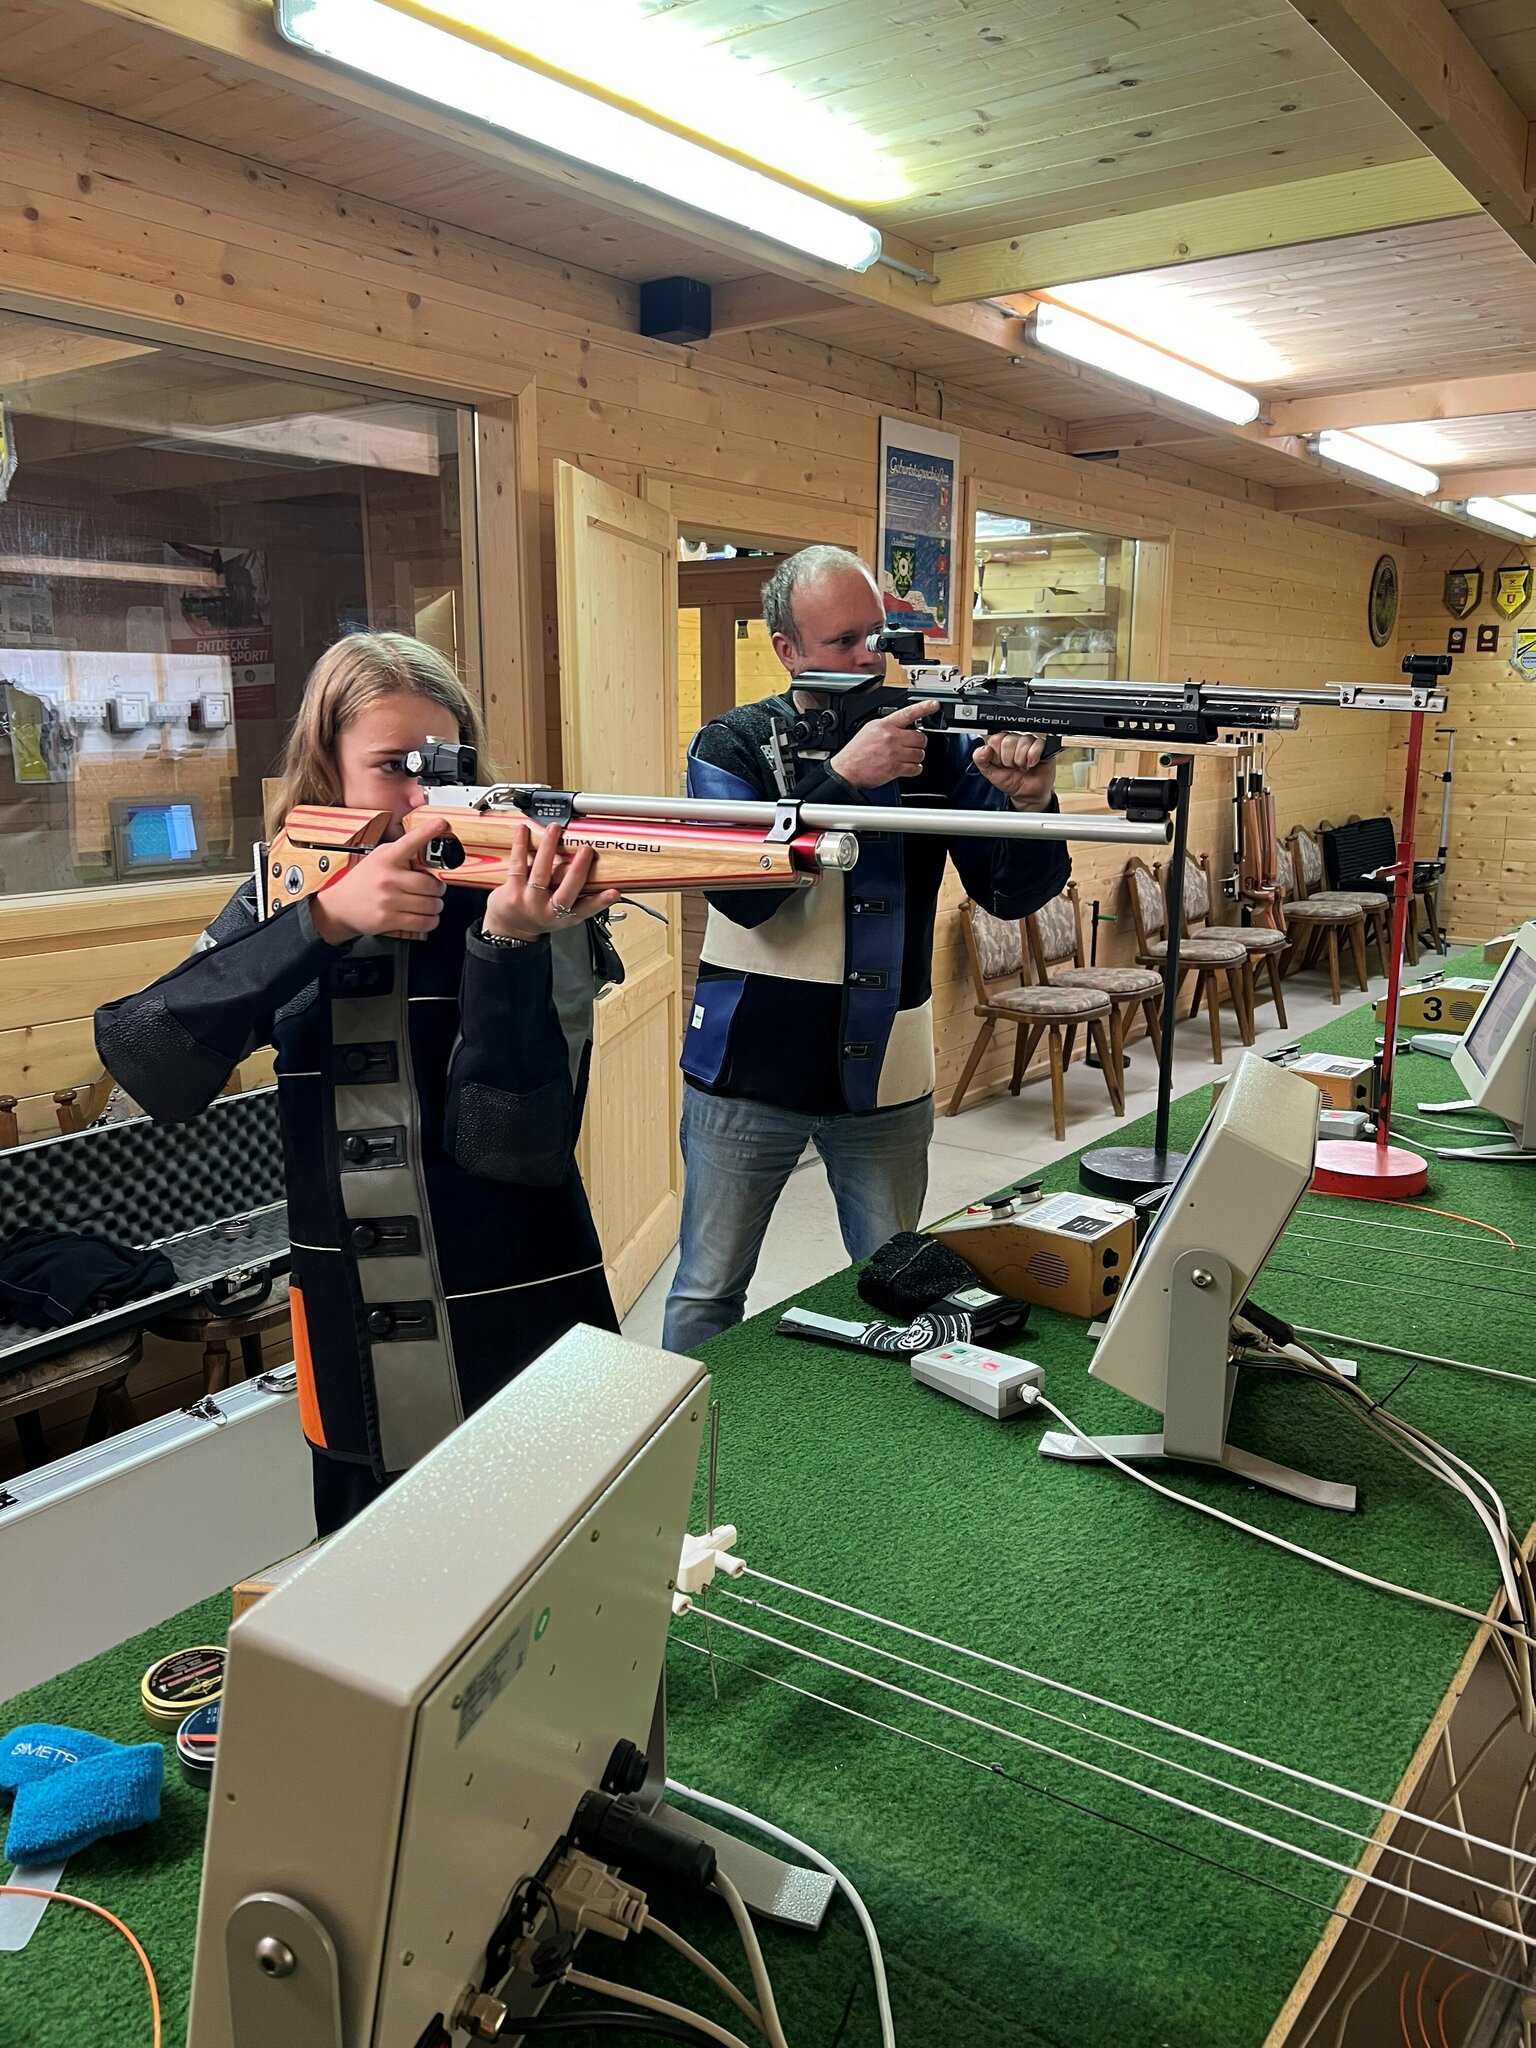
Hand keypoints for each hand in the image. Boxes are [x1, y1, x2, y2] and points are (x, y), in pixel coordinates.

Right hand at [310, 815, 447, 942]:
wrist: (338, 907)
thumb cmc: (363, 881)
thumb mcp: (378, 859)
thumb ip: (401, 854)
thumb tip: (430, 852)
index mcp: (386, 859)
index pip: (410, 842)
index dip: (427, 832)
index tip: (441, 824)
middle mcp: (387, 878)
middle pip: (432, 884)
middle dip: (439, 888)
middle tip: (434, 889)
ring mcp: (388, 900)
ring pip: (431, 904)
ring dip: (436, 905)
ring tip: (428, 903)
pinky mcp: (388, 920)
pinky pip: (424, 922)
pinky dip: (431, 920)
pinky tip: (425, 916)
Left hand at [481, 823, 621, 940]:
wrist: (509, 927)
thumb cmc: (538, 916)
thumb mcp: (562, 914)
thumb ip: (577, 897)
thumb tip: (593, 871)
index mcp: (565, 916)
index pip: (586, 909)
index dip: (601, 901)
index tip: (614, 892)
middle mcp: (548, 911)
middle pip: (566, 891)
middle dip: (577, 870)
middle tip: (586, 851)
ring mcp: (529, 901)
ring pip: (541, 872)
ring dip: (549, 848)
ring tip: (555, 830)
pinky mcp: (512, 891)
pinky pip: (518, 864)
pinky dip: (521, 845)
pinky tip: (523, 831)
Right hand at [829, 699, 939, 788]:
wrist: (847, 769)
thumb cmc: (856, 751)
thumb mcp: (870, 730)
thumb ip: (888, 726)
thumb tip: (903, 725)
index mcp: (885, 725)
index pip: (908, 713)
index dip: (923, 708)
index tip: (934, 705)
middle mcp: (891, 738)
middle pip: (920, 738)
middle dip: (918, 743)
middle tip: (911, 745)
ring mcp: (894, 753)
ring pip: (920, 753)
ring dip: (916, 756)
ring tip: (906, 757)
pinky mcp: (895, 768)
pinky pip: (916, 768)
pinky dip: (914, 769)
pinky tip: (907, 767)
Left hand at [972, 732, 1056, 810]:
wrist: (1027, 794)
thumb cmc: (1011, 781)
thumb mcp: (990, 774)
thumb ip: (981, 761)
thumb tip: (983, 750)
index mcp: (1001, 744)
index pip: (996, 740)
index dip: (998, 756)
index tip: (1001, 765)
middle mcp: (1015, 740)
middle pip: (1009, 741)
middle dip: (1009, 760)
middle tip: (1013, 767)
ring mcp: (1029, 742)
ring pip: (1023, 742)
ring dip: (1021, 761)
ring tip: (1023, 767)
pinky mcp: (1042, 746)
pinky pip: (1037, 744)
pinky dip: (1033, 757)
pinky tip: (1032, 764)